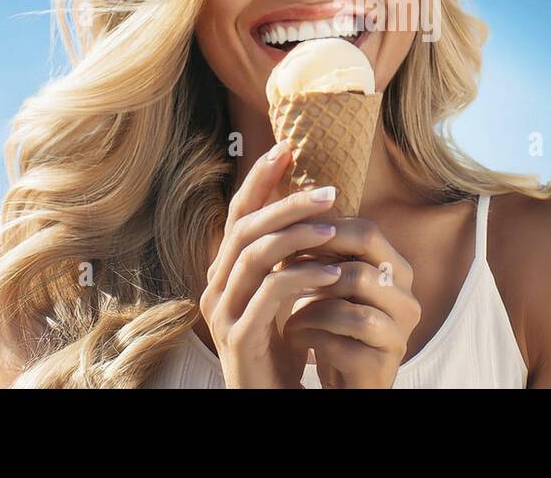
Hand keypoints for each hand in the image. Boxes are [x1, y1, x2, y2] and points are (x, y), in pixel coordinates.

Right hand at [198, 139, 345, 387]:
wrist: (269, 402)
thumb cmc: (282, 350)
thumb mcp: (285, 297)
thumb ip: (289, 259)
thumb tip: (315, 210)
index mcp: (225, 272)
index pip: (238, 215)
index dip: (260, 179)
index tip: (288, 148)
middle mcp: (216, 287)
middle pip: (244, 228)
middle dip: (286, 203)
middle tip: (328, 191)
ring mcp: (222, 313)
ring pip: (253, 256)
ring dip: (296, 237)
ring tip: (334, 229)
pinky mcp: (239, 339)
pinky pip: (268, 297)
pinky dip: (301, 279)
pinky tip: (332, 274)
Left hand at [279, 217, 421, 387]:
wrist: (345, 382)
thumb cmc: (333, 325)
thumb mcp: (333, 283)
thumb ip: (326, 248)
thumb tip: (291, 205)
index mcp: (398, 271)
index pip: (368, 232)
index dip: (324, 229)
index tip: (286, 234)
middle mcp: (407, 300)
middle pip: (362, 266)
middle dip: (316, 268)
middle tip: (282, 270)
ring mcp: (398, 334)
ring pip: (349, 305)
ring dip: (309, 305)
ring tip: (287, 311)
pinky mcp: (381, 366)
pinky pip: (339, 339)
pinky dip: (309, 334)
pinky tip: (294, 336)